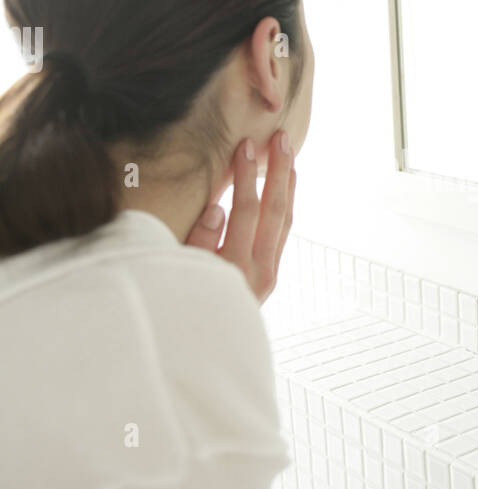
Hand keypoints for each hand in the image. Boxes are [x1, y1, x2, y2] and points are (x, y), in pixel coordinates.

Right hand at [185, 131, 295, 303]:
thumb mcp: (180, 273)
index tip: (245, 146)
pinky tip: (284, 188)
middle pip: (275, 211)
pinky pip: (282, 234)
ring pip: (285, 222)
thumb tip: (219, 207)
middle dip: (278, 171)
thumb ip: (200, 242)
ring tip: (288, 155)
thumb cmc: (179, 304)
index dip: (246, 176)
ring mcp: (269, 275)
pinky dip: (285, 206)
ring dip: (287, 186)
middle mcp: (260, 272)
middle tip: (281, 139)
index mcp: (235, 268)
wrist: (204, 350)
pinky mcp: (270, 277)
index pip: (245, 211)